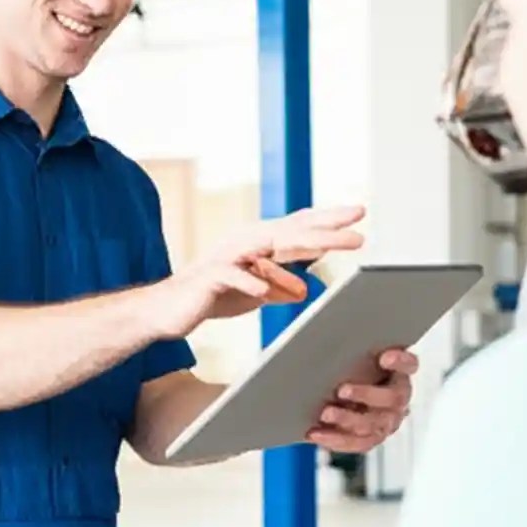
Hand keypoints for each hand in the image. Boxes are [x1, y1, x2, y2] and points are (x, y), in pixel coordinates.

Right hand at [147, 205, 365, 339]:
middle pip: (290, 231)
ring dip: (296, 247)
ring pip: (267, 246)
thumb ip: (278, 287)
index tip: (359, 217)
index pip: (297, 229)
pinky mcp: (209, 276)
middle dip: (325, 227)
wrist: (167, 309)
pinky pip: (233, 276)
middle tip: (358, 223)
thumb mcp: (253, 293)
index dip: (327, 222)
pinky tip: (266, 288)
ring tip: (324, 247)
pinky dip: (251, 280)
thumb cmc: (211, 297)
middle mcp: (244, 243)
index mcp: (257, 244)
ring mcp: (226, 257)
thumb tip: (305, 289)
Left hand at [304, 348, 416, 451]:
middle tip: (342, 390)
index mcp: (398, 373)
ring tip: (325, 414)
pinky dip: (336, 439)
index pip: (409, 364)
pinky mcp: (370, 438)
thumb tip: (315, 316)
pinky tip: (316, 432)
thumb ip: (344, 342)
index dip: (401, 362)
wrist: (343, 398)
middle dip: (366, 394)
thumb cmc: (350, 369)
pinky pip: (357, 443)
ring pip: (372, 424)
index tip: (386, 357)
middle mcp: (397, 399)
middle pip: (391, 398)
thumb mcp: (351, 353)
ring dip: (347, 419)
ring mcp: (386, 421)